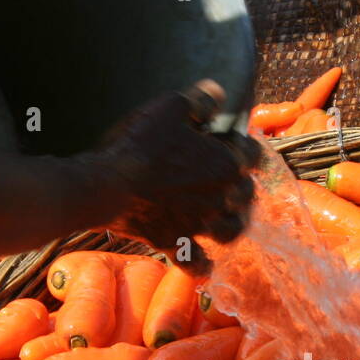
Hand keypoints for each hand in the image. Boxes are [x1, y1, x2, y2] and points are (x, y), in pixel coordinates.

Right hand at [92, 80, 259, 269]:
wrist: (106, 186)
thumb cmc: (139, 144)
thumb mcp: (169, 108)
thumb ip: (199, 100)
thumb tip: (218, 94)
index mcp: (225, 164)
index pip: (252, 155)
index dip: (246, 147)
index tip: (235, 143)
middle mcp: (220, 199)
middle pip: (246, 195)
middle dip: (242, 186)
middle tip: (232, 180)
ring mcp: (199, 225)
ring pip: (232, 231)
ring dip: (233, 223)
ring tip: (227, 218)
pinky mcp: (176, 243)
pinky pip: (196, 263)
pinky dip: (202, 265)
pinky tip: (204, 263)